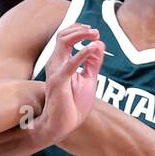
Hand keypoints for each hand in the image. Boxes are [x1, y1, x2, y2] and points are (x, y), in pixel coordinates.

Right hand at [34, 23, 104, 144]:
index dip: (80, 31)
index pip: (65, 38)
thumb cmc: (72, 106)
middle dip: (80, 29)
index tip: (96, 34)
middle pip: (62, 35)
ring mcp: (55, 72)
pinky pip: (69, 64)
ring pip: (62, 42)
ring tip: (95, 36)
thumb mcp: (88, 80)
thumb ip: (93, 63)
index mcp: (61, 63)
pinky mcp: (59, 83)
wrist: (62, 126)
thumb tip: (99, 44)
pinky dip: (82, 54)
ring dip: (80, 35)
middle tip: (95, 32)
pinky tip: (93, 48)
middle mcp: (55, 64)